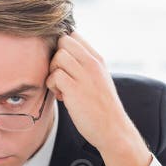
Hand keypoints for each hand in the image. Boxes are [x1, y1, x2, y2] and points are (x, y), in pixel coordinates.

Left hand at [46, 31, 151, 165]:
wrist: (113, 129)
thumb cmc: (102, 107)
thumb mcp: (99, 79)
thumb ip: (85, 66)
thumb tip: (62, 57)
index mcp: (97, 59)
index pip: (74, 35)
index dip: (63, 48)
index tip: (65, 65)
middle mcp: (92, 63)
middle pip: (64, 41)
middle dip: (56, 57)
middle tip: (61, 75)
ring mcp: (84, 75)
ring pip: (58, 56)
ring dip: (53, 72)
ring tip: (62, 88)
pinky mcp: (75, 90)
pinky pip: (54, 76)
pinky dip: (53, 86)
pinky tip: (63, 97)